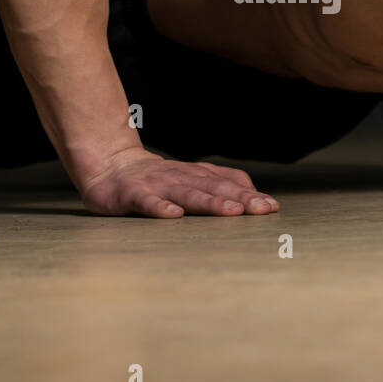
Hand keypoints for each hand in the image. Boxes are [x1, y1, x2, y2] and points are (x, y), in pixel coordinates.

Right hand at [79, 148, 277, 217]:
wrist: (110, 165)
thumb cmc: (156, 178)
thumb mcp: (191, 176)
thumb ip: (219, 181)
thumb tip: (253, 191)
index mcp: (195, 174)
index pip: (228, 183)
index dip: (250, 194)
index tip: (272, 207)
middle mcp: (180, 177)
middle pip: (214, 187)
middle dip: (240, 199)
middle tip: (263, 210)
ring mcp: (157, 185)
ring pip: (187, 193)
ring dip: (210, 202)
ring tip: (231, 212)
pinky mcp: (133, 194)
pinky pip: (148, 202)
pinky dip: (161, 208)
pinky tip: (174, 216)